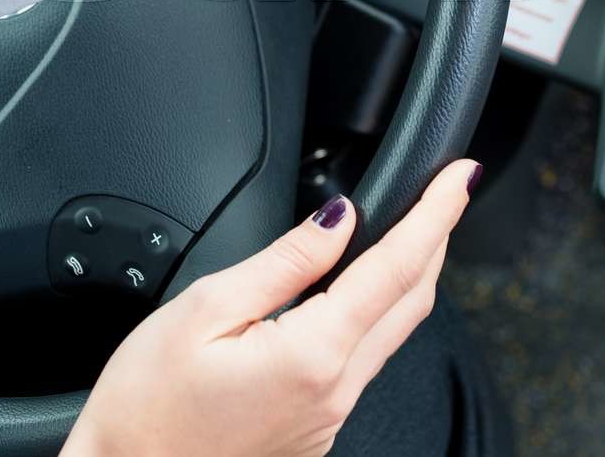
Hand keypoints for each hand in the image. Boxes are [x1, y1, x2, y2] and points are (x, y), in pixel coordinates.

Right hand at [60, 159, 481, 456]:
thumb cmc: (146, 409)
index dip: (436, 213)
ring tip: (410, 231)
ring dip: (409, 277)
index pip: (397, 267)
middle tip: (444, 191)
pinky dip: (374, 314)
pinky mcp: (315, 429)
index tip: (459, 175)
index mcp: (313, 353)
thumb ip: (284, 261)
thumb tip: (338, 219)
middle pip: (412, 301)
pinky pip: (362, 360)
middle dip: (436, 239)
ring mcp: (329, 416)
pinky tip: (357, 294)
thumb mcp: (205, 309)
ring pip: (393, 332)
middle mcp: (335, 391)